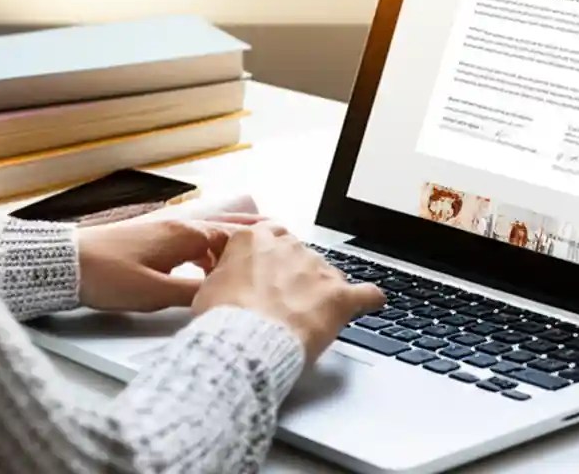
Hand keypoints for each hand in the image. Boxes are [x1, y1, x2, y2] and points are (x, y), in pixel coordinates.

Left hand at [76, 213, 263, 311]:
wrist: (66, 263)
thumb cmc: (106, 275)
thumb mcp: (154, 293)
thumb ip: (192, 295)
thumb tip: (220, 299)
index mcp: (184, 235)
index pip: (234, 236)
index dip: (259, 243)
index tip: (282, 249)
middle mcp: (178, 227)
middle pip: (225, 227)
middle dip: (252, 232)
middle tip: (278, 236)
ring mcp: (163, 232)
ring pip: (207, 235)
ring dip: (229, 243)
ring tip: (248, 256)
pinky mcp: (150, 241)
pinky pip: (190, 242)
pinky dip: (207, 250)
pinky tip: (205, 266)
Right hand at [192, 222, 385, 362]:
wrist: (244, 340)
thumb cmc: (222, 319)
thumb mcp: (207, 289)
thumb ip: (223, 276)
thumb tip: (226, 281)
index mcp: (254, 239)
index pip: (269, 237)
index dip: (269, 259)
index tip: (267, 273)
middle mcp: (289, 246)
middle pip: (300, 256)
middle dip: (294, 277)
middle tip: (282, 303)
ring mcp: (317, 269)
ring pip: (327, 274)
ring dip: (321, 292)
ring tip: (309, 319)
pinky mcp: (339, 295)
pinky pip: (366, 293)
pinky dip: (369, 299)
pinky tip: (372, 303)